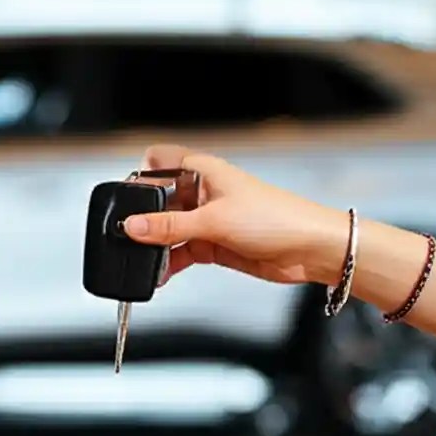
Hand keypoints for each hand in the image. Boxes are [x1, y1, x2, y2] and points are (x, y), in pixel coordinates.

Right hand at [123, 144, 348, 285]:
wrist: (310, 249)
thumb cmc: (278, 218)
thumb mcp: (214, 220)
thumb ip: (169, 227)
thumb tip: (133, 226)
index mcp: (203, 170)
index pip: (158, 162)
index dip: (139, 177)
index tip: (125, 201)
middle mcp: (203, 192)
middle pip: (159, 202)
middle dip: (144, 220)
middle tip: (130, 238)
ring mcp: (208, 219)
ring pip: (168, 231)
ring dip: (156, 246)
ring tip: (144, 261)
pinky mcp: (214, 244)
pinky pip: (181, 252)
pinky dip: (170, 263)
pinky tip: (161, 273)